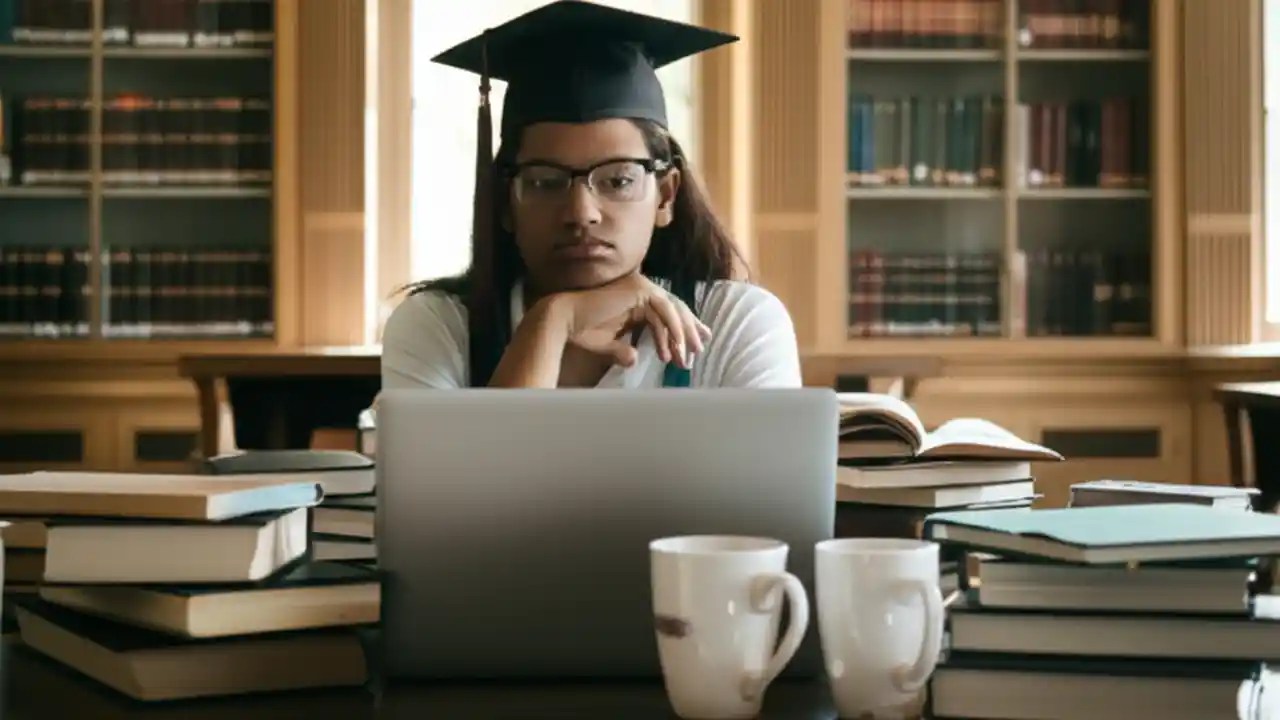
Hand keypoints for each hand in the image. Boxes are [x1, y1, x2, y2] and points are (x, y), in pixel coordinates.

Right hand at [547, 274, 711, 368]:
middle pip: (675, 310)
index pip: (668, 312)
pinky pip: (664, 309)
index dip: (684, 328)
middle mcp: (641, 290)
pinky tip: (675, 346)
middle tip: (699, 350)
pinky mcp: (638, 290)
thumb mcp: (612, 345)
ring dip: (682, 334)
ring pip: (673, 310)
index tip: (696, 345)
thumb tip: (636, 360)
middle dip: (690, 331)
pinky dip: (671, 328)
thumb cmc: (583, 333)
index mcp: (637, 300)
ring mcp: (641, 287)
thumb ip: (627, 350)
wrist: (565, 322)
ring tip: (686, 356)